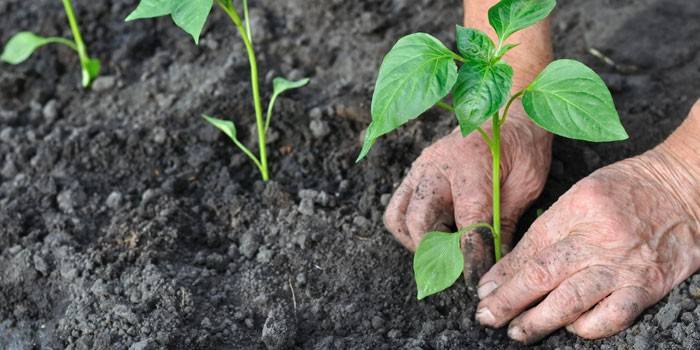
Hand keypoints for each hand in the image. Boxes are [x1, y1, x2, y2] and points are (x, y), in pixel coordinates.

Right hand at [384, 108, 551, 276]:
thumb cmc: (522, 146)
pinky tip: (437, 234)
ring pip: (398, 217)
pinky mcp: (414, 174)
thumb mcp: (527, 184)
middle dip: (437, 252)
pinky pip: (398, 208)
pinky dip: (411, 229)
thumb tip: (497, 262)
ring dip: (417, 242)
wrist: (507, 112)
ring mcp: (420, 169)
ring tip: (444, 251)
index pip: (467, 222)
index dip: (470, 256)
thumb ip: (507, 222)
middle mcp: (437, 166)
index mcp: (471, 166)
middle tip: (457, 268)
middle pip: (419, 222)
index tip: (474, 282)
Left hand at [475, 142, 699, 342]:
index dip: (503, 274)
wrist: (684, 188)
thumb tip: (511, 267)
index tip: (484, 291)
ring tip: (517, 331)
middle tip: (487, 316)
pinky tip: (571, 327)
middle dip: (509, 301)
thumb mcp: (581, 196)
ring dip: (538, 321)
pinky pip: (612, 316)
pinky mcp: (647, 286)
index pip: (530, 248)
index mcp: (576, 209)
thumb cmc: (628, 189)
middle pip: (542, 275)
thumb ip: (547, 230)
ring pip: (571, 301)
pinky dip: (587, 327)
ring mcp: (623, 265)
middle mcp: (597, 238)